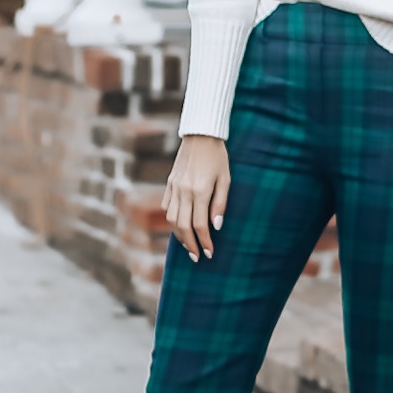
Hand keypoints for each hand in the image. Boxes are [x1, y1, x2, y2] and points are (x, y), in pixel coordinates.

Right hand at [165, 135, 230, 262]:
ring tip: (189, 245)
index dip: (205, 242)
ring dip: (179, 236)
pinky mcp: (169, 183)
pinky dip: (171, 220)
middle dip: (190, 245)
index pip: (200, 225)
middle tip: (197, 257)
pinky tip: (179, 226)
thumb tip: (216, 226)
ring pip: (172, 219)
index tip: (210, 253)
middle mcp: (184, 191)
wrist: (201, 135)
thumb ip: (220, 203)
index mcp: (199, 191)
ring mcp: (174, 187)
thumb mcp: (226, 179)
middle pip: (183, 226)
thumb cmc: (218, 157)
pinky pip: (167, 207)